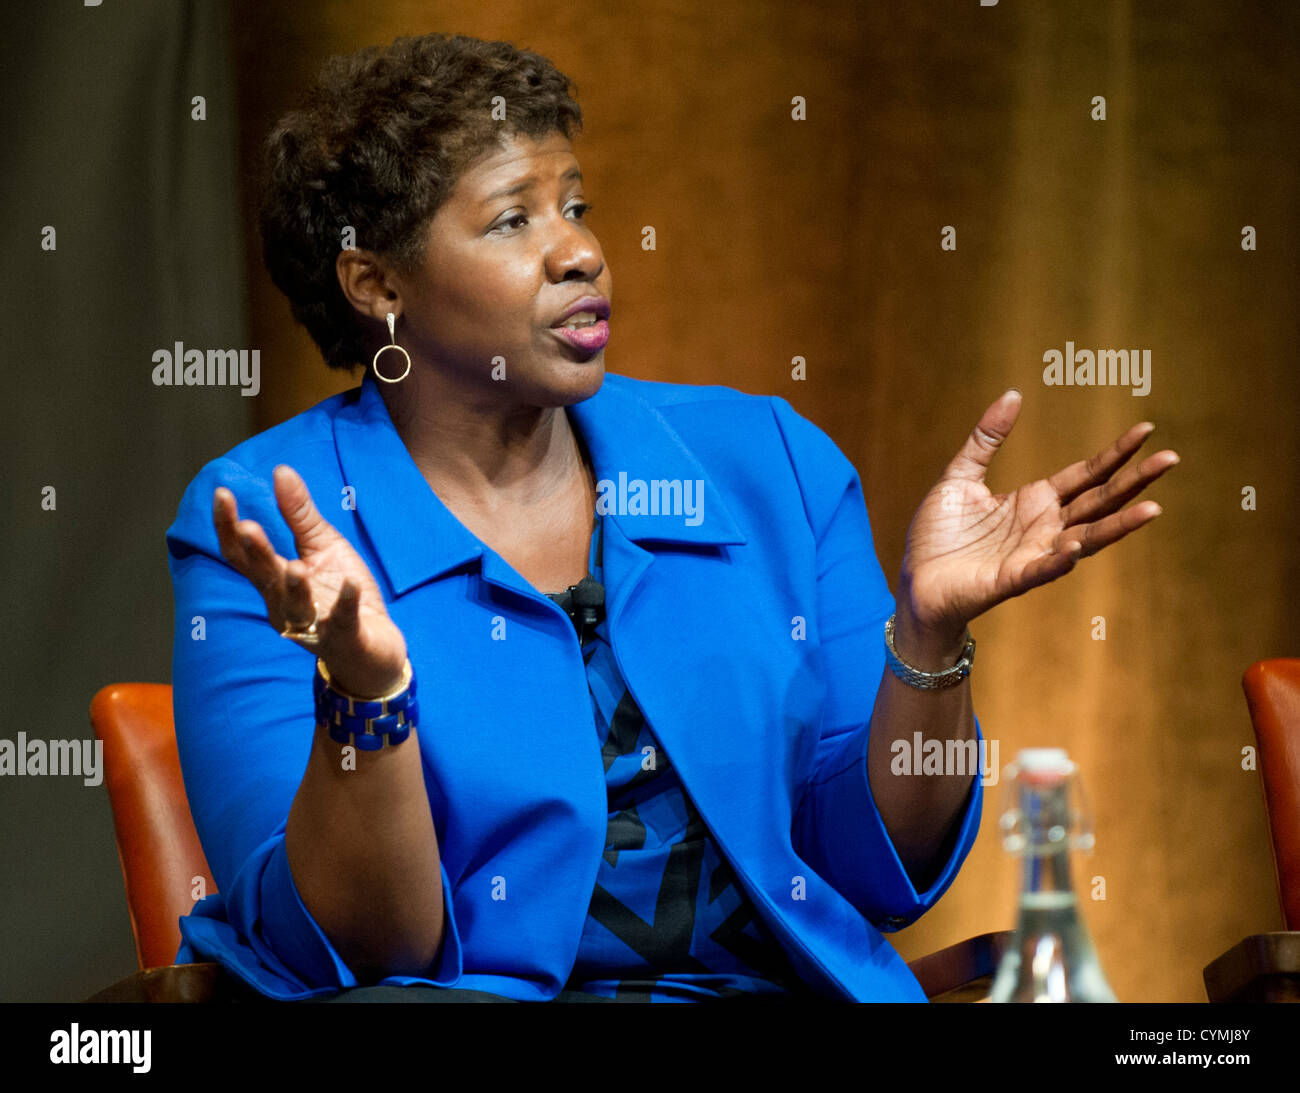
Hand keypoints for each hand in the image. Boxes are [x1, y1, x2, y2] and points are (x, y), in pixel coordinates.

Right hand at [212, 464, 407, 696]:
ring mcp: (314, 625)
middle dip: (256, 555)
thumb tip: (280, 470)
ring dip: (294, 589)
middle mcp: (285, 604)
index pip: (243, 554)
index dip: (228, 527)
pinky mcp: (345, 638)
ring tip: (294, 567)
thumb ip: (299, 514)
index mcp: (276, 580)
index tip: (222, 495)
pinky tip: (352, 585)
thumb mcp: (322, 546)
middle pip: (264, 579)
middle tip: (247, 527)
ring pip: (296, 608)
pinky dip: (346, 605)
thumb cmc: (339, 593)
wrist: (373, 646)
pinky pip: (343, 622)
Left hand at [897, 389, 1179, 640]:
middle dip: (1134, 481)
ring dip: (1118, 526)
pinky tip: (1077, 547)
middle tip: (1171, 458)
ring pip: (1085, 538)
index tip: (1147, 429)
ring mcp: (1033, 555)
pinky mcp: (1012, 580)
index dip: (1115, 453)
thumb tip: (1013, 394)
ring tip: (1153, 509)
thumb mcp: (959, 475)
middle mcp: (1044, 527)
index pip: (1086, 473)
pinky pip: (1042, 570)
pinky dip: (1059, 561)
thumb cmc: (939, 534)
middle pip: (1099, 501)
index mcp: (1035, 501)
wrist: (917, 581)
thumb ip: (986, 438)